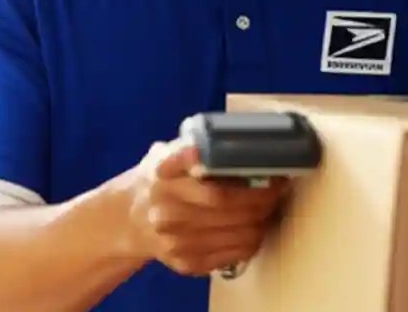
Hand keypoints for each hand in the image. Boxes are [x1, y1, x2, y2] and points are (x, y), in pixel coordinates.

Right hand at [123, 139, 288, 276]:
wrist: (129, 219)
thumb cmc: (161, 181)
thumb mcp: (168, 155)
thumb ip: (196, 149)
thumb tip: (243, 144)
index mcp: (163, 172)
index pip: (209, 173)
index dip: (248, 176)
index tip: (273, 174)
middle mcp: (166, 208)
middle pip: (228, 204)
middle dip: (263, 199)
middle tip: (277, 191)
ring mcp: (175, 239)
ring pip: (238, 232)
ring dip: (262, 221)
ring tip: (267, 209)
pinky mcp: (186, 262)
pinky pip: (235, 254)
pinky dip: (251, 240)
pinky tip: (251, 228)